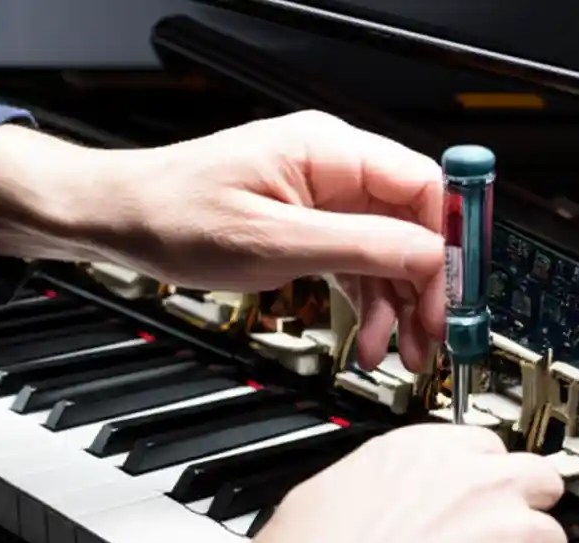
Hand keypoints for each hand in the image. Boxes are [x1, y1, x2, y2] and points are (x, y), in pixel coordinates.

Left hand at [0, 110, 445, 371]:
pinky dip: (369, 307)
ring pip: (389, 256)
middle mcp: (335, 171)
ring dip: (400, 308)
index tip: (460, 287)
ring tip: (401, 354)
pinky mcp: (312, 230)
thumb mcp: (274, 241)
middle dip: (427, 286)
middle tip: (432, 335)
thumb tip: (428, 254)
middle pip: (412, 227)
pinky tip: (370, 342)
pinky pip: (359, 269)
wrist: (118, 223)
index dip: (450, 238)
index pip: (422, 185)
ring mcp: (325, 202)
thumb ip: (359, 247)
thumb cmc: (174, 215)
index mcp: (330, 151)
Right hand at [146, 424, 566, 542]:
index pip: (490, 449)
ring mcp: (510, 538)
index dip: (484, 480)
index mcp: (430, 452)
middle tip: (498, 542)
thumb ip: (392, 482)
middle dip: (523, 508)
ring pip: (547, 542)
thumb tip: (397, 494)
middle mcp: (479, 485)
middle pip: (539, 480)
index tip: (481, 497)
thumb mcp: (334, 489)